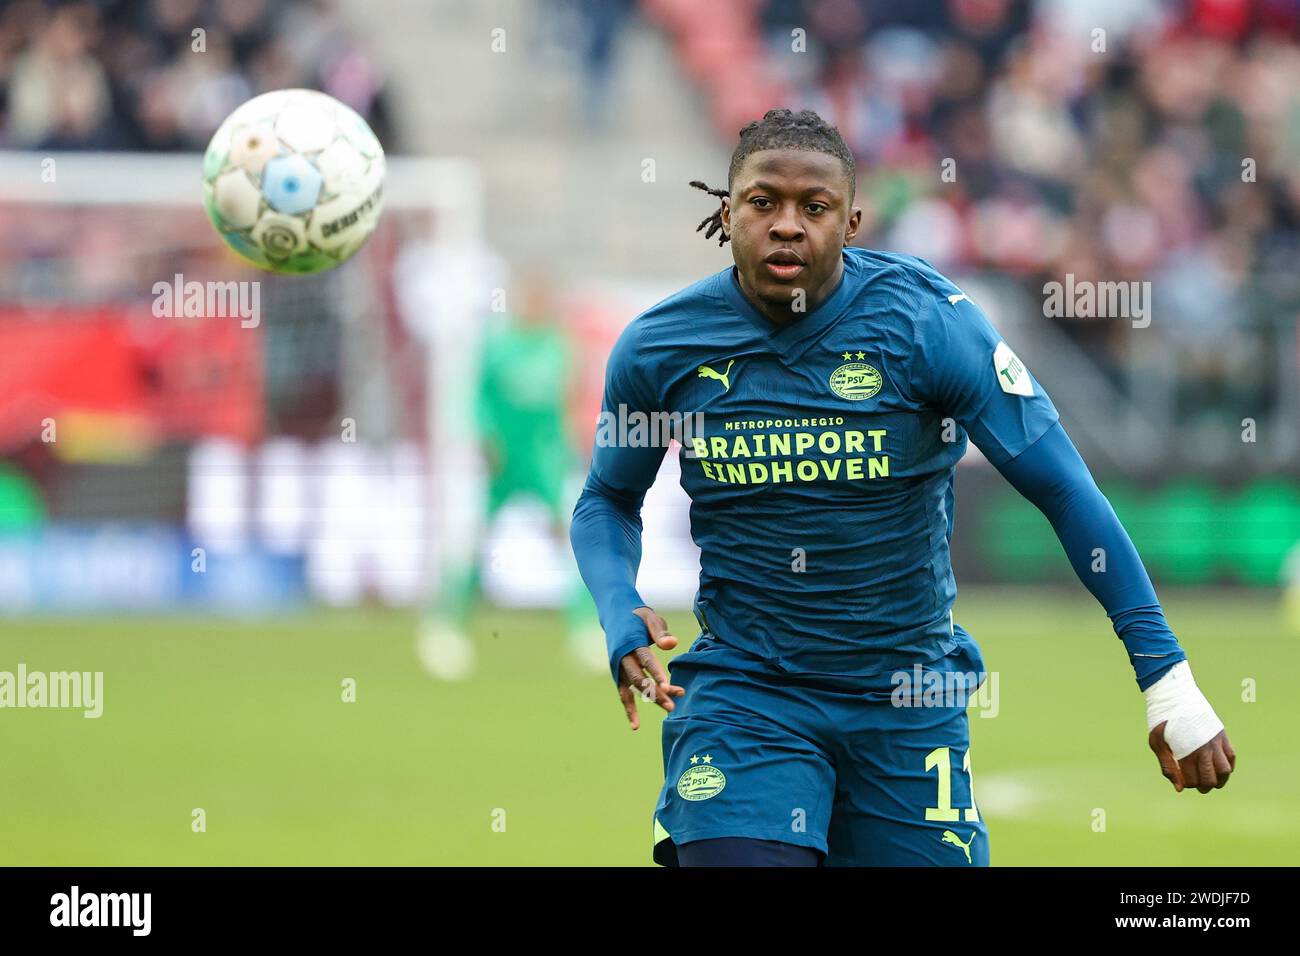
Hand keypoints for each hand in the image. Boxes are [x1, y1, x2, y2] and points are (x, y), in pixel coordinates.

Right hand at [616, 607, 684, 730]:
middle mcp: (622, 657)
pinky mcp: (618, 674)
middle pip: (640, 679)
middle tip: (673, 705)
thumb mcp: (650, 618)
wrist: (615, 615)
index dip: (656, 674)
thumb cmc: (638, 617)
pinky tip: (635, 726)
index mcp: (631, 643)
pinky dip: (629, 709)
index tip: (668, 686)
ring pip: (634, 688)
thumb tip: (673, 644)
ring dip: (650, 699)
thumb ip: (661, 631)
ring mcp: (618, 667)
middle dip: (656, 692)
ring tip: (669, 709)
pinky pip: (623, 694)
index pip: (645, 661)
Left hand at [1148, 724, 1235, 792]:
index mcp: (1186, 751)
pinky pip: (1231, 757)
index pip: (1193, 780)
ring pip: (1225, 771)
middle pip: (1211, 779)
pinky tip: (1218, 768)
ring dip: (1219, 780)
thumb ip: (1167, 766)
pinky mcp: (1222, 734)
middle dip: (1204, 786)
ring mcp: (1215, 741)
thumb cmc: (1161, 719)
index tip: (1181, 778)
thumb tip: (1179, 789)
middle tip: (1197, 785)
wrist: (1174, 695)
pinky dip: (1228, 766)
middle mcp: (1204, 748)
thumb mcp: (1156, 742)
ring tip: (1210, 780)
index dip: (1187, 784)